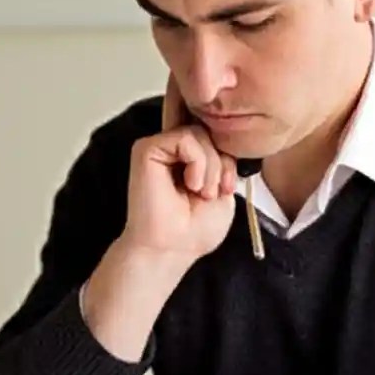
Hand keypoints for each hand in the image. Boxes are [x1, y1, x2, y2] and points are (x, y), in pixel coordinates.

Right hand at [122, 76, 238, 260]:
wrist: (172, 249)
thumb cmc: (195, 229)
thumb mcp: (223, 186)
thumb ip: (223, 156)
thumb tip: (228, 129)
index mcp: (190, 155)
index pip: (211, 126)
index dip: (228, 144)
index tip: (226, 183)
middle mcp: (172, 147)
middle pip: (211, 128)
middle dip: (223, 161)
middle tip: (218, 191)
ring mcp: (159, 146)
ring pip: (200, 132)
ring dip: (212, 166)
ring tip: (202, 192)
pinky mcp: (146, 149)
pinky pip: (186, 138)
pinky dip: (198, 163)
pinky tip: (191, 185)